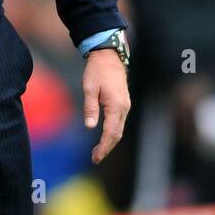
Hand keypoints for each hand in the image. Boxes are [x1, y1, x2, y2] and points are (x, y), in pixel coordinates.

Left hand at [82, 49, 129, 163]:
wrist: (108, 56)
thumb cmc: (97, 70)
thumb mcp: (89, 88)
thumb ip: (90, 108)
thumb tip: (90, 127)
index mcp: (116, 105)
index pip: (110, 132)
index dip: (103, 147)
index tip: (95, 157)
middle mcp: (123, 107)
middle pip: (117, 134)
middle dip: (106, 148)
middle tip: (94, 158)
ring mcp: (125, 105)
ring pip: (119, 129)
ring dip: (109, 142)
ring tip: (97, 152)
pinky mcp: (123, 103)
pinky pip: (119, 122)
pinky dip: (112, 133)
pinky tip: (103, 137)